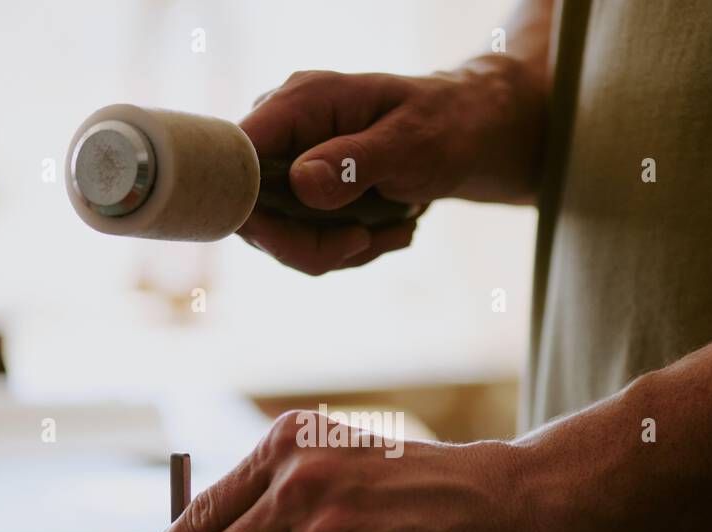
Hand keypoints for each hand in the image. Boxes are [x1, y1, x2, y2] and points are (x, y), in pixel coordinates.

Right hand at [237, 58, 545, 274]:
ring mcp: (293, 164)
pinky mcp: (307, 192)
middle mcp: (286, 132)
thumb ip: (354, 163)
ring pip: (282, 236)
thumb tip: (301, 183)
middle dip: (310, 244)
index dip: (252, 209)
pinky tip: (391, 229)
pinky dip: (351, 248)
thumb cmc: (448, 126)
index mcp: (300, 103)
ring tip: (396, 229)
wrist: (475, 133)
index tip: (301, 240)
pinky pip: (307, 240)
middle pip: (254, 210)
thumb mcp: (411, 145)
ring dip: (341, 250)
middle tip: (366, 241)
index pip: (236, 158)